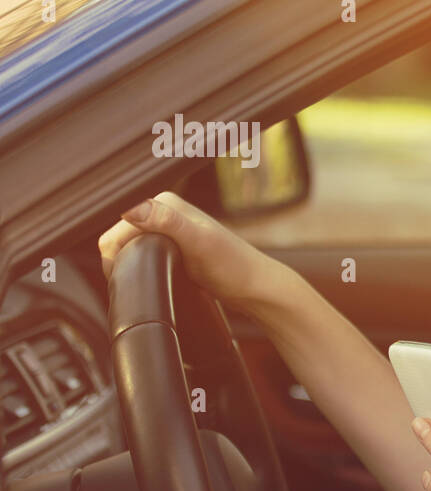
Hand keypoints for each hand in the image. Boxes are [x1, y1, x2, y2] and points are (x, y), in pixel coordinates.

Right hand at [97, 190, 283, 309]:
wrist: (256, 288)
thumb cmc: (234, 267)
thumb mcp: (199, 243)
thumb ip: (167, 222)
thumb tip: (131, 208)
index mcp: (164, 202)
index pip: (117, 227)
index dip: (113, 254)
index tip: (125, 277)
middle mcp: (164, 212)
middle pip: (120, 239)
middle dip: (120, 261)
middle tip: (138, 284)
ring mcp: (168, 230)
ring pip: (129, 249)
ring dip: (129, 266)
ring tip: (145, 283)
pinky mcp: (173, 248)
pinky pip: (142, 257)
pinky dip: (140, 269)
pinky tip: (151, 281)